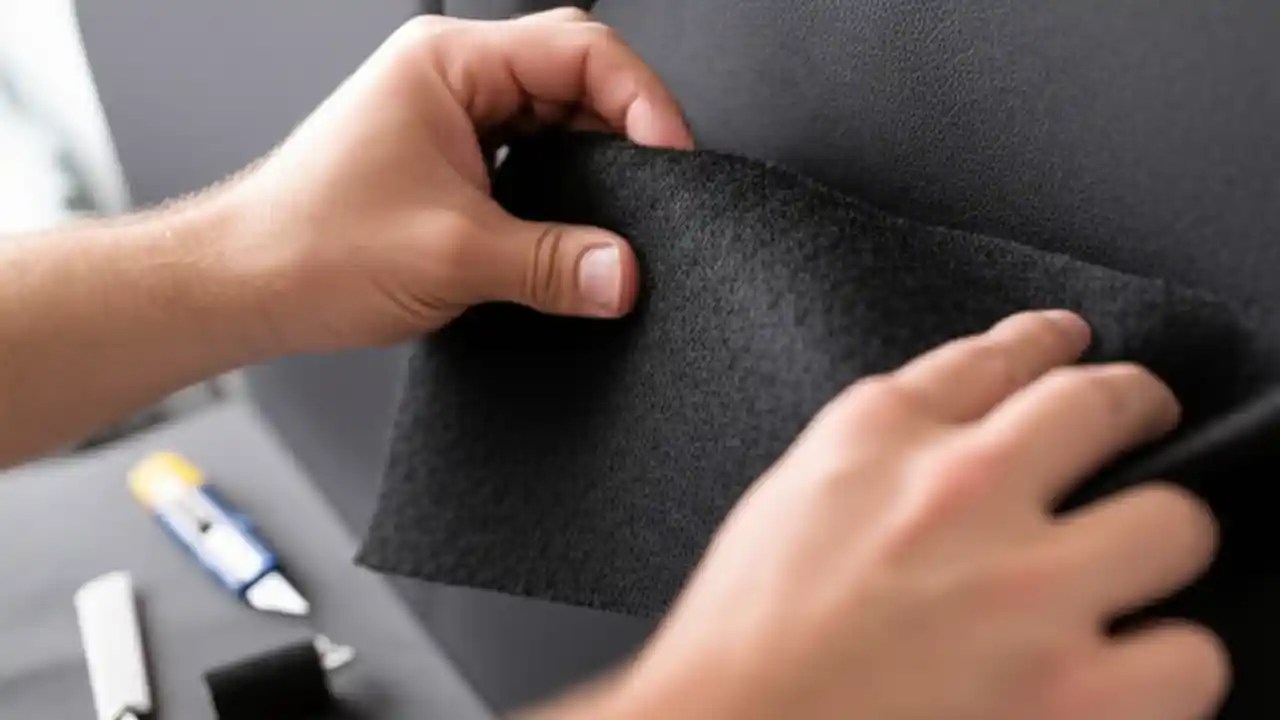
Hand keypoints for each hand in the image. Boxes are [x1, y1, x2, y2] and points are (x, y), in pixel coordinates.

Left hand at [214, 9, 690, 353]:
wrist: (246, 286)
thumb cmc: (310, 247)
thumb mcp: (451, 257)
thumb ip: (551, 265)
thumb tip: (625, 273)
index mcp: (447, 63)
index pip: (580, 47)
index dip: (641, 98)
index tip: (671, 154)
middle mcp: (451, 77)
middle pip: (575, 75)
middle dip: (626, 127)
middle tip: (660, 188)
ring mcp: (452, 117)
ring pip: (557, 118)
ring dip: (596, 160)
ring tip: (622, 209)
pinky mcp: (452, 160)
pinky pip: (533, 157)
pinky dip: (565, 186)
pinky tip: (578, 223)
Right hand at [607, 310, 1226, 719]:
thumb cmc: (734, 650)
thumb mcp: (784, 510)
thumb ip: (870, 462)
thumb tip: (948, 443)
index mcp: (871, 439)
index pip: (991, 356)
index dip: (1043, 342)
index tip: (1065, 342)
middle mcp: (957, 491)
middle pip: (1099, 403)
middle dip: (1135, 406)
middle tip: (1145, 422)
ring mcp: (1025, 589)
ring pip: (1173, 524)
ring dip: (1152, 551)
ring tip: (1134, 576)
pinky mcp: (1074, 695)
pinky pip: (1188, 658)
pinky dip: (1164, 671)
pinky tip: (1125, 674)